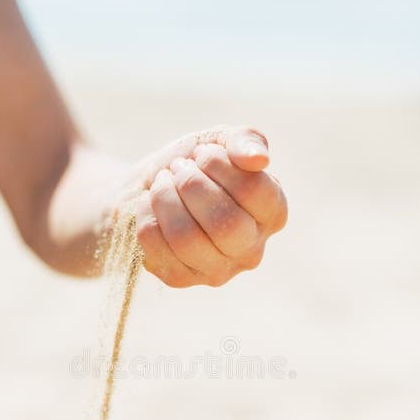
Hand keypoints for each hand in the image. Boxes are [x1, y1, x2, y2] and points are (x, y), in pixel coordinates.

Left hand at [134, 126, 287, 286]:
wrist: (151, 187)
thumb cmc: (195, 163)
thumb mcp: (221, 141)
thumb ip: (245, 140)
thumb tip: (258, 160)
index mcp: (272, 214)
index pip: (253, 191)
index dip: (219, 166)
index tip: (201, 154)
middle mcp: (251, 250)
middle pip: (225, 223)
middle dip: (191, 185)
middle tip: (178, 169)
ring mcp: (217, 270)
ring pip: (187, 239)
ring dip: (165, 198)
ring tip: (161, 182)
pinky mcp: (181, 279)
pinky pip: (156, 246)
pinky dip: (146, 214)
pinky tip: (150, 204)